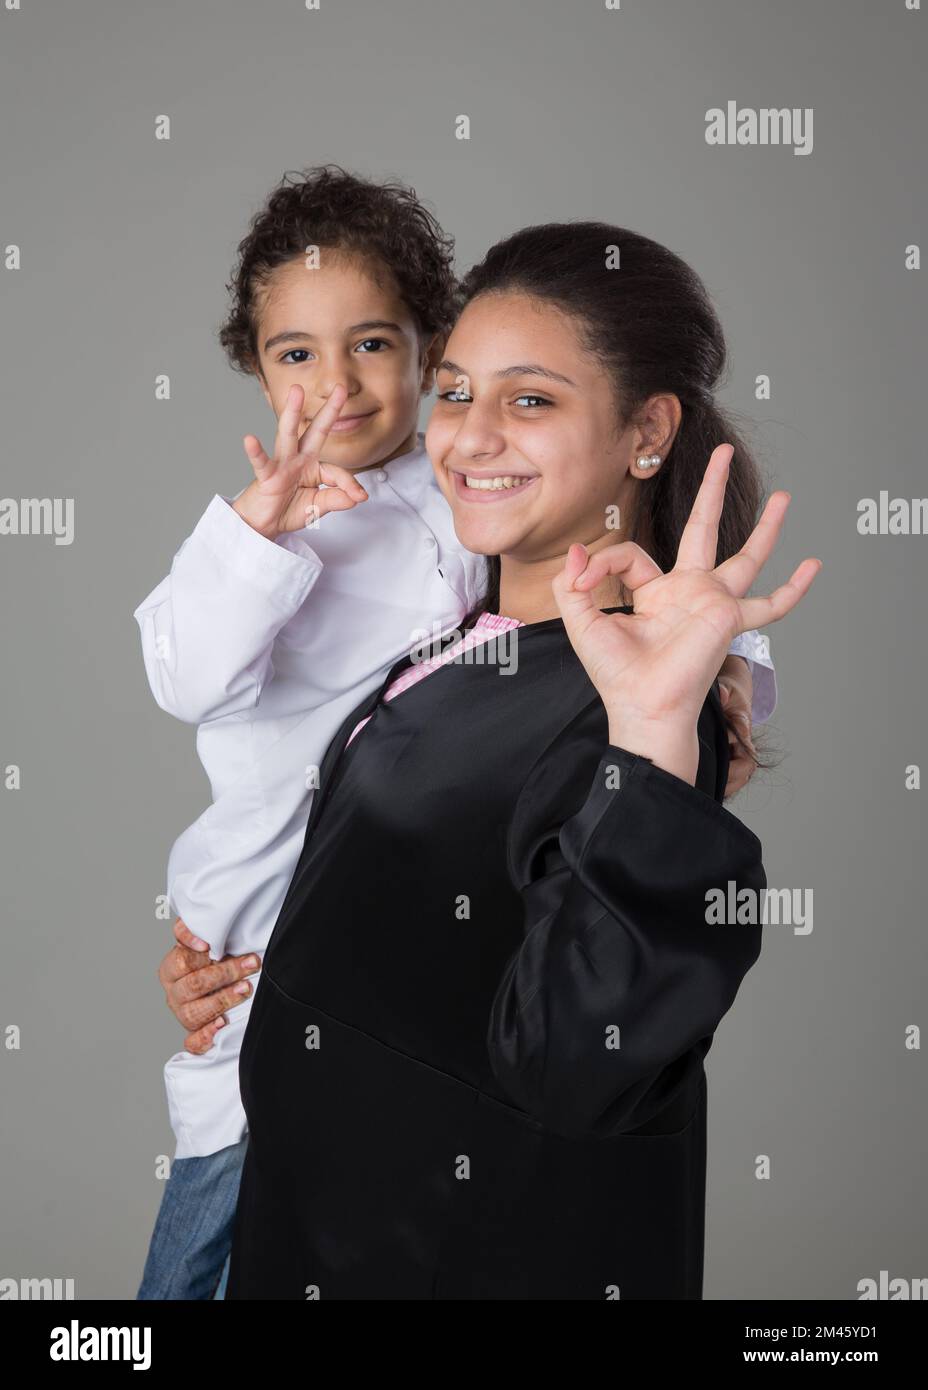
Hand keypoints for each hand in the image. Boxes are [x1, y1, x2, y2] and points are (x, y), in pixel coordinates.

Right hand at [157, 918, 261, 1054]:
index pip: (181, 961)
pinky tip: (221, 1025)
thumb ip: (200, 929)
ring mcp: (183, 1015)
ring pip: (193, 1014)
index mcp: (172, 969)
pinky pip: (193, 1042)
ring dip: (222, 1000)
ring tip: (245, 988)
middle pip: (192, 986)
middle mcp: (175, 993)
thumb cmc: (218, 958)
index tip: (211, 945)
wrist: (227, 981)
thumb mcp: (209, 939)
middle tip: (251, 963)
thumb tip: (204, 931)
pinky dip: (206, 1036)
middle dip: (225, 973)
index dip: (198, 953)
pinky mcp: (194, 1035)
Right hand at [233, 383, 369, 539]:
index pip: (336, 470)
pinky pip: (261, 462)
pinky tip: (250, 440)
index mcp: (312, 465)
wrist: (263, 523)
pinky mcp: (266, 476)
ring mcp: (281, 464)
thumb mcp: (317, 506)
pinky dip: (255, 452)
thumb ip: (336, 499)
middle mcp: (298, 459)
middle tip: (341, 388)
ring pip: (288, 435)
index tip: (359, 497)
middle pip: (316, 431)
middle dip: (329, 410)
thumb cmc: (287, 509)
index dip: (350, 484)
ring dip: (292, 413)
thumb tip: (357, 497)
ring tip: (296, 391)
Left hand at [552, 444, 820, 784]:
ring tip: (783, 496)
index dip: (603, 563)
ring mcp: (713, 604)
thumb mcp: (582, 623)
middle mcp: (689, 593)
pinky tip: (814, 567)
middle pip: (704, 529)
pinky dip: (794, 589)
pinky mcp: (728, 618)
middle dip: (713, 490)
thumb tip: (578, 553)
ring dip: (766, 528)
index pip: (632, 556)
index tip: (586, 581)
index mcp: (655, 592)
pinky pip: (769, 605)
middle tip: (724, 452)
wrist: (641, 707)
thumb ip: (573, 585)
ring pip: (746, 557)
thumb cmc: (616, 675)